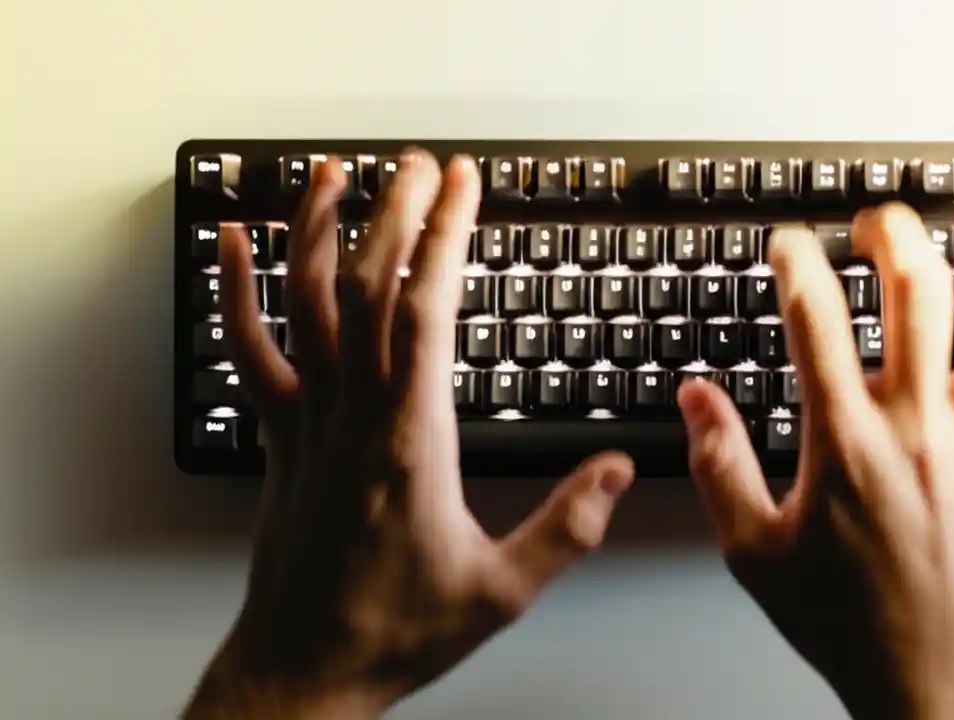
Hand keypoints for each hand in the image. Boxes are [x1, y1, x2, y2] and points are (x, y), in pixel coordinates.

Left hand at [184, 150, 634, 718]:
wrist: (304, 669)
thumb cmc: (392, 630)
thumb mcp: (503, 590)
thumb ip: (568, 528)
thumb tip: (618, 475)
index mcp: (409, 441)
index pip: (425, 313)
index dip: (445, 239)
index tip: (462, 189)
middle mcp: (351, 418)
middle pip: (362, 288)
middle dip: (392, 213)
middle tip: (418, 165)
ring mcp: (306, 423)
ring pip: (300, 306)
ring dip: (313, 231)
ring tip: (329, 175)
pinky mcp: (276, 439)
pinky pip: (248, 351)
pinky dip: (236, 291)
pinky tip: (233, 246)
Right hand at [678, 197, 953, 719]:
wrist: (937, 673)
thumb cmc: (849, 619)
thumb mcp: (754, 550)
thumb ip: (720, 464)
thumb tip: (695, 399)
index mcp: (847, 444)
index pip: (817, 321)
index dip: (797, 263)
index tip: (786, 242)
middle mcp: (918, 426)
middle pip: (918, 293)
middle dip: (894, 233)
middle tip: (873, 219)